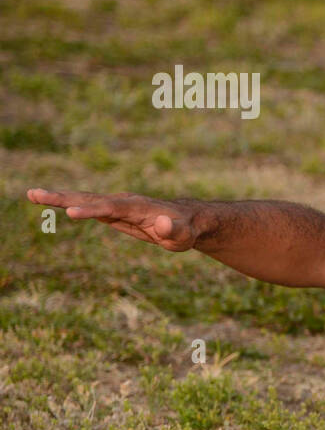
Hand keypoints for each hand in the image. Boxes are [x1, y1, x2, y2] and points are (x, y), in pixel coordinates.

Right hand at [26, 188, 200, 251]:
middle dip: (63, 197)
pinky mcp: (112, 211)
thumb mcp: (184, 235)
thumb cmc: (186, 230)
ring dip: (58, 197)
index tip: (71, 212)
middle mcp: (124, 201)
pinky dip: (67, 202)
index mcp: (138, 207)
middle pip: (90, 198)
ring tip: (31, 194)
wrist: (188, 221)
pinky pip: (86, 205)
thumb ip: (173, 230)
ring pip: (84, 199)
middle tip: (35, 194)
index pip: (112, 208)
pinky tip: (49, 201)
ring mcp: (117, 205)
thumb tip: (162, 223)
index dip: (92, 210)